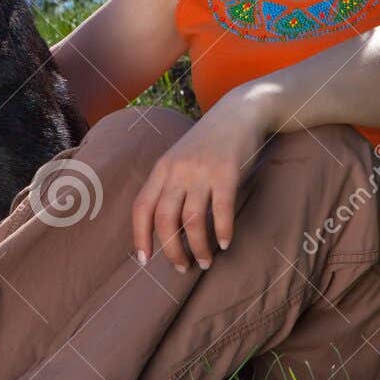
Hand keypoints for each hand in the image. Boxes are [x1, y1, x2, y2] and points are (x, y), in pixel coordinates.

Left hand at [130, 94, 271, 272]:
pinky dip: (223, 232)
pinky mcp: (227, 172)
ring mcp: (202, 171)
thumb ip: (171, 184)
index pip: (142, 207)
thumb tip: (166, 226)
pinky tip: (226, 244)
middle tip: (182, 267)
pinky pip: (221, 211)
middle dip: (172, 250)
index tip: (144, 260)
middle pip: (165, 219)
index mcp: (162, 168)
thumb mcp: (181, 158)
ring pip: (193, 220)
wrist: (239, 112)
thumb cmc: (210, 142)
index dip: (140, 236)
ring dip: (199, 247)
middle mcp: (177, 170)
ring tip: (206, 261)